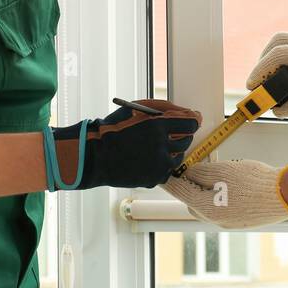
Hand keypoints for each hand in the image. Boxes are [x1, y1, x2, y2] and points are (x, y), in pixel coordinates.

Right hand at [50, 98, 201, 189]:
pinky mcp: (155, 179)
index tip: (191, 121)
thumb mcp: (135, 110)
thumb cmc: (113, 129)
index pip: (190, 124)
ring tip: (155, 147)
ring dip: (172, 150)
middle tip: (172, 133)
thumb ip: (163, 108)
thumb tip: (186, 113)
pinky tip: (149, 159)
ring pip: (179, 157)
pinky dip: (162, 165)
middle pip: (187, 141)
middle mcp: (162, 147)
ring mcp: (159, 165)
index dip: (192, 121)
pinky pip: (167, 170)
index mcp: (158, 126)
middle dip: (182, 135)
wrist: (95, 157)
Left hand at [161, 159, 287, 229]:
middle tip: (191, 170)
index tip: (163, 173)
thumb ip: (199, 172)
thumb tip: (186, 172)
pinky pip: (222, 209)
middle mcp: (213, 219)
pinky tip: (230, 186)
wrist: (285, 195)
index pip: (179, 192)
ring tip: (214, 176)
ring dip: (206, 192)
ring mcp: (228, 222)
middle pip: (192, 201)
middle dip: (189, 187)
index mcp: (205, 208)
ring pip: (207, 206)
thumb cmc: (254, 182)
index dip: (170, 180)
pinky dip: (220, 197)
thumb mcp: (222, 170)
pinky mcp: (240, 221)